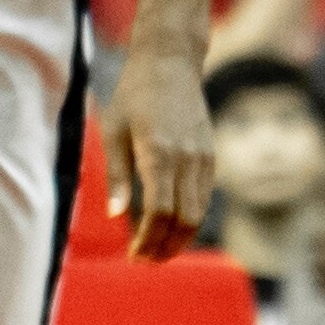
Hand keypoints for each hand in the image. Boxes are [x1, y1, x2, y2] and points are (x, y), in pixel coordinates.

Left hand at [103, 42, 213, 260]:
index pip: (158, 211)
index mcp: (159, 152)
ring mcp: (203, 158)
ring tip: (158, 252)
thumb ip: (117, 174)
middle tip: (145, 261)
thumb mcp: (113, 130)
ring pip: (199, 213)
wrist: (171, 62)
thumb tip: (116, 216)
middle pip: (183, 219)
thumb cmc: (134, 94)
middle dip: (165, 247)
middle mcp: (186, 158)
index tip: (133, 255)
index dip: (147, 239)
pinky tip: (172, 228)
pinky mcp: (211, 156)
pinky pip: (204, 198)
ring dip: (180, 239)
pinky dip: (190, 219)